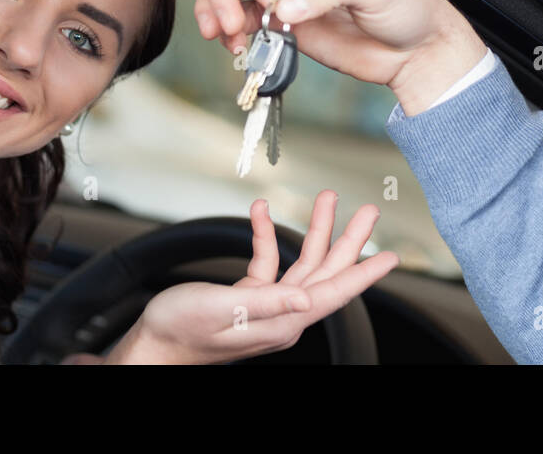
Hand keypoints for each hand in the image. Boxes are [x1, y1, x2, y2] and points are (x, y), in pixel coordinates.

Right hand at [97, 190, 397, 363]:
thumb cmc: (181, 330)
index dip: (364, 274)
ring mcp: (266, 305)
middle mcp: (281, 314)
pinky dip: (265, 235)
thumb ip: (269, 303)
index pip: (334, 293)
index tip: (391, 256)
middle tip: (369, 211)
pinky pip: (267, 261)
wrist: (151, 343)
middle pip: (326, 273)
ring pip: (302, 263)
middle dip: (349, 240)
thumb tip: (309, 302)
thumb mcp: (225, 310)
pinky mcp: (248, 296)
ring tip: (327, 199)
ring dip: (314, 230)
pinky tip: (260, 212)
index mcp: (282, 322)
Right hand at [193, 0, 486, 113]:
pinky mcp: (284, 24)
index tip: (267, 0)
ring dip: (218, 11)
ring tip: (226, 37)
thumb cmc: (410, 7)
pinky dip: (232, 33)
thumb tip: (283, 5)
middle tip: (232, 23)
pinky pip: (245, 21)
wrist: (418, 51)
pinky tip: (238, 45)